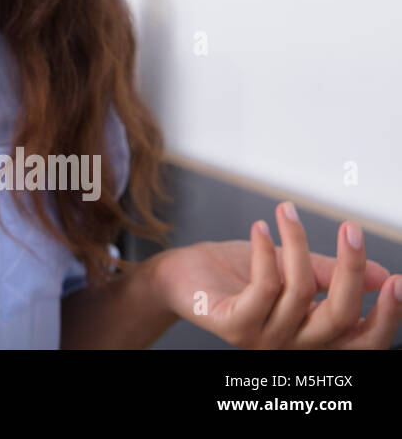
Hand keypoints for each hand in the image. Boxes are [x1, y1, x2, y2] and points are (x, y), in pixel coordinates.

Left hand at [151, 201, 401, 347]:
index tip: (398, 280)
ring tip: (284, 212)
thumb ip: (330, 273)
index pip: (361, 342)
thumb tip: (381, 272)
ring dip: (295, 244)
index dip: (385, 317)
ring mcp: (262, 340)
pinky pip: (263, 289)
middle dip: (351, 270)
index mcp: (312, 336)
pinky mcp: (233, 326)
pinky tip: (260, 228)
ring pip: (299, 293)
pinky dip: (265, 252)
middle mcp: (291, 345)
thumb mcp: (290, 268)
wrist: (178, 277)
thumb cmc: (235, 273)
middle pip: (338, 318)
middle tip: (351, 228)